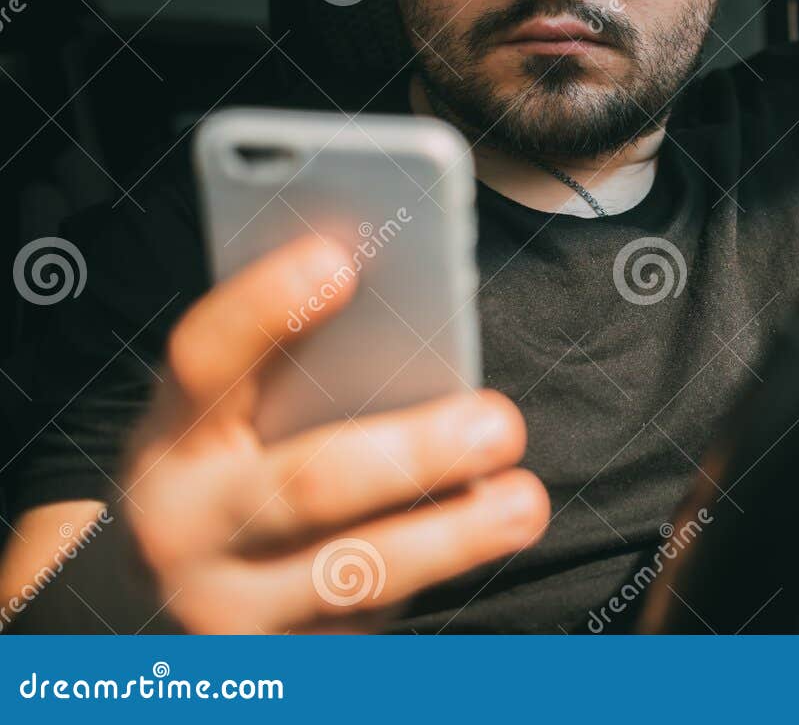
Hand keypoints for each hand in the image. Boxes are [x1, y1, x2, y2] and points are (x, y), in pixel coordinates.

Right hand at [116, 235, 546, 632]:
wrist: (146, 616)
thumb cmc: (227, 478)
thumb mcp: (231, 424)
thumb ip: (294, 373)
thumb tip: (412, 308)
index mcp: (175, 435)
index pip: (205, 358)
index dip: (263, 307)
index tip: (336, 262)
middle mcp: (185, 525)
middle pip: (308, 484)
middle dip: (415, 453)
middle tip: (498, 423)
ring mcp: (225, 607)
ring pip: (353, 570)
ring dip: (453, 535)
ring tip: (522, 502)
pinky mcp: (273, 666)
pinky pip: (367, 624)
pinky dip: (435, 579)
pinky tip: (483, 542)